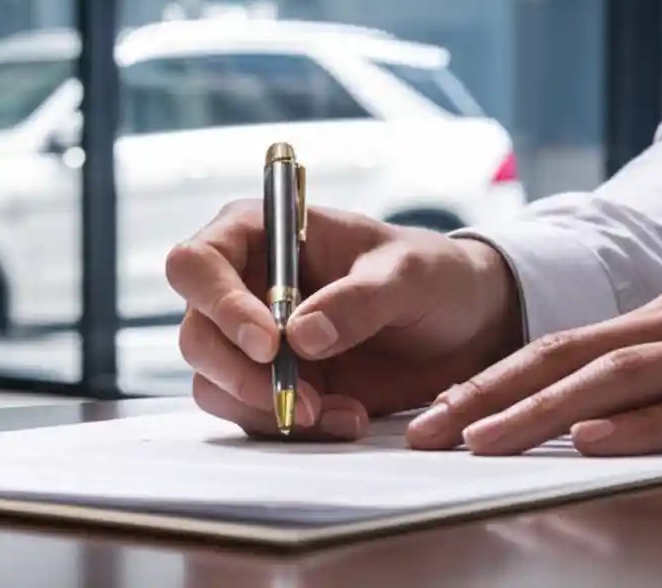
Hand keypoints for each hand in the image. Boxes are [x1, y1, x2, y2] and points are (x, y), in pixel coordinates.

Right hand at [165, 200, 522, 439]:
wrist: (465, 327)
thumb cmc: (432, 275)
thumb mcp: (409, 275)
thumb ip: (358, 299)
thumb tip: (300, 336)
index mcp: (262, 233)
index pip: (197, 261)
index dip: (218, 303)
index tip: (268, 343)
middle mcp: (244, 285)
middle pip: (196, 332)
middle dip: (240, 372)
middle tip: (300, 397)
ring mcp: (253, 340)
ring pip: (213, 381)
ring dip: (265, 406)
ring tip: (335, 410)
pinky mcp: (272, 384)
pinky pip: (251, 414)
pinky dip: (291, 426)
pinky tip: (345, 417)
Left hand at [407, 285, 661, 454]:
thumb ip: (645, 371)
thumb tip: (569, 407)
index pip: (558, 345)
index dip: (492, 378)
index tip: (436, 410)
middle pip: (570, 355)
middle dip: (492, 393)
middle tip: (432, 431)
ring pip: (620, 378)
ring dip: (543, 411)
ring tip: (484, 440)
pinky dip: (642, 426)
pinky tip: (592, 444)